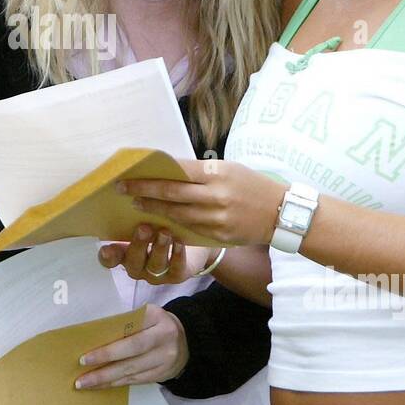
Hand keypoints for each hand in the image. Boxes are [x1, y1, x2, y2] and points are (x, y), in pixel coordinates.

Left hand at [74, 305, 187, 388]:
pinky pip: (137, 380)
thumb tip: (93, 338)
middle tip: (82, 375)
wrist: (185, 341)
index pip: (129, 332)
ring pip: (132, 370)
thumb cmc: (154, 325)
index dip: (108, 347)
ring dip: (106, 378)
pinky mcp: (164, 373)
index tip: (84, 357)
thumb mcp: (145, 316)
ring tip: (85, 384)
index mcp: (156, 317)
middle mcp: (164, 337)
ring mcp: (166, 358)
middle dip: (104, 365)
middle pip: (131, 353)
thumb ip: (125, 324)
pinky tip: (102, 385)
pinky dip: (118, 383)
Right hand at [97, 227, 210, 285]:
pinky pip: (176, 268)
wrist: (189, 242)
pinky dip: (177, 255)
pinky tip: (179, 242)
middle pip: (134, 261)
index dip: (108, 256)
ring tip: (165, 232)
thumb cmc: (159, 228)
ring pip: (155, 265)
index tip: (106, 248)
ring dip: (159, 248)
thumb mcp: (145, 221)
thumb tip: (130, 191)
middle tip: (144, 228)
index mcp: (124, 253)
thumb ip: (134, 216)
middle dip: (139, 244)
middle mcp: (138, 266)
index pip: (111, 259)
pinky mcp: (176, 276)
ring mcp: (157, 274)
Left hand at [118, 159, 285, 245]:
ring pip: (176, 215)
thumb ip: (200, 172)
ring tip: (137, 206)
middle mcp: (215, 195)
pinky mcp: (218, 235)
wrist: (281, 212)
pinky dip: (172, 225)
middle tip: (123, 191)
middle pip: (171, 194)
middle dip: (143, 192)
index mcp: (216, 173)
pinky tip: (159, 222)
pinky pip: (189, 230)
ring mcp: (216, 218)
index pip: (175, 172)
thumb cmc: (251, 185)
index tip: (130, 176)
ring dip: (154, 211)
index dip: (150, 176)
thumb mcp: (228, 169)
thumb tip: (169, 171)